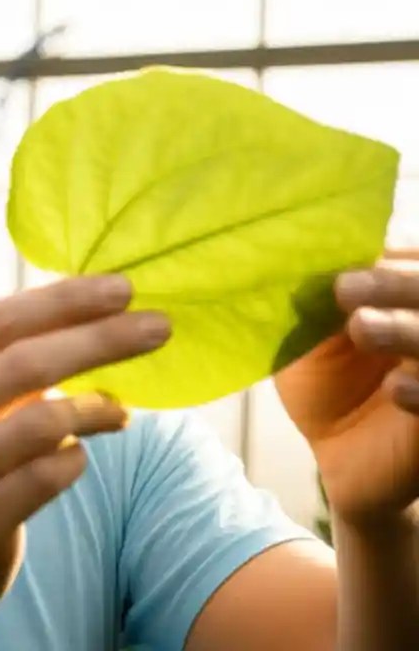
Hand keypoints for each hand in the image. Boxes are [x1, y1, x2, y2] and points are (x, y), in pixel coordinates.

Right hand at [0, 275, 170, 645]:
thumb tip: (83, 321)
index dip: (61, 300)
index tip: (121, 288)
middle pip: (22, 363)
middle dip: (98, 338)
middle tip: (157, 327)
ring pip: (39, 424)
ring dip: (95, 408)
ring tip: (120, 410)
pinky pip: (44, 480)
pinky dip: (74, 462)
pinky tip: (77, 460)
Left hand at [276, 250, 418, 524]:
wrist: (340, 459)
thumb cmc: (328, 385)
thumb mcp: (312, 339)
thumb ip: (318, 301)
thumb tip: (299, 254)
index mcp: (410, 294)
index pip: (414, 253)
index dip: (396, 247)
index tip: (356, 250)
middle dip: (396, 281)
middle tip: (345, 287)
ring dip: (406, 328)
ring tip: (362, 328)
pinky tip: (395, 392)